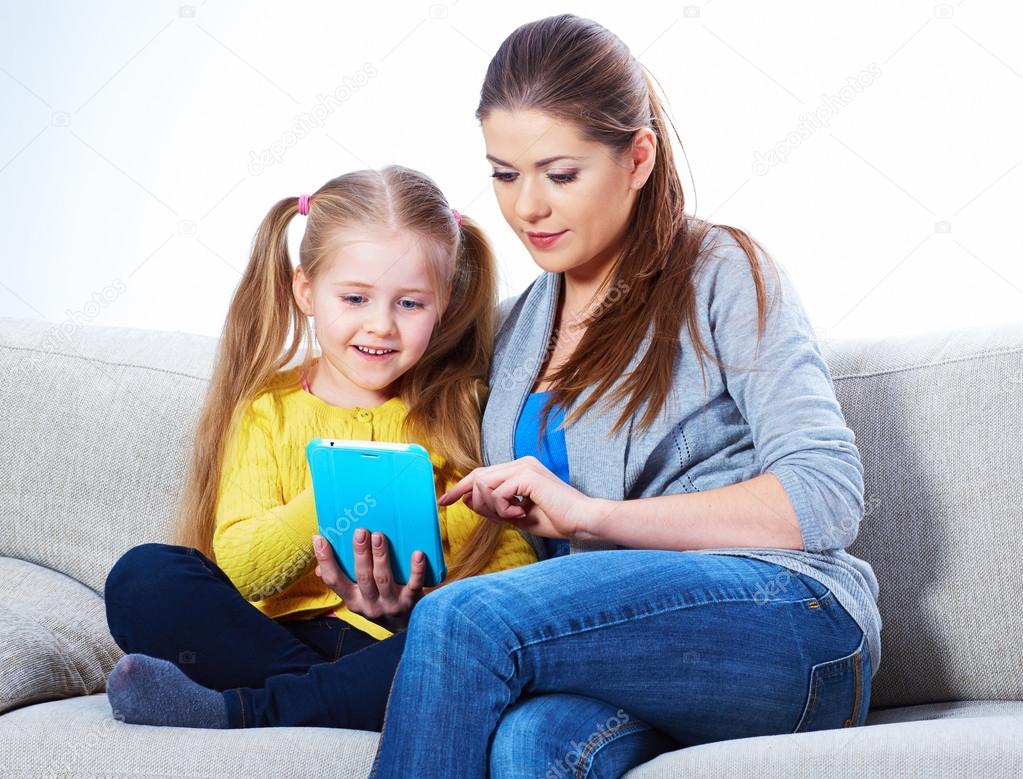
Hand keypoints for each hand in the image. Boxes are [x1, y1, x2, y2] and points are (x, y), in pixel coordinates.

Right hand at [312, 528, 425, 631]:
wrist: (406, 627)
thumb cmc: (378, 602)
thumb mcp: (357, 597)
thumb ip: (341, 581)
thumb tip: (318, 567)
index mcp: (353, 600)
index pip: (334, 581)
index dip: (325, 561)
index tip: (320, 539)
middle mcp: (370, 604)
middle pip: (362, 577)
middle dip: (360, 553)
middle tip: (360, 532)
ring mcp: (391, 604)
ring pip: (384, 579)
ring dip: (381, 557)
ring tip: (379, 536)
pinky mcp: (411, 601)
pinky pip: (413, 585)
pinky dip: (416, 570)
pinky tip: (417, 554)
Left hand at [439, 455, 601, 541]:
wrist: (582, 521)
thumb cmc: (556, 520)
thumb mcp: (517, 516)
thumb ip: (495, 507)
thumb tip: (468, 499)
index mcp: (520, 469)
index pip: (481, 474)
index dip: (460, 488)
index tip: (444, 501)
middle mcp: (520, 463)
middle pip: (477, 477)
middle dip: (469, 498)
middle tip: (490, 516)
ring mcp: (524, 467)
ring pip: (483, 485)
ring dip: (491, 508)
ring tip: (513, 516)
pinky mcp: (527, 475)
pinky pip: (497, 493)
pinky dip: (503, 509)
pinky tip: (521, 513)